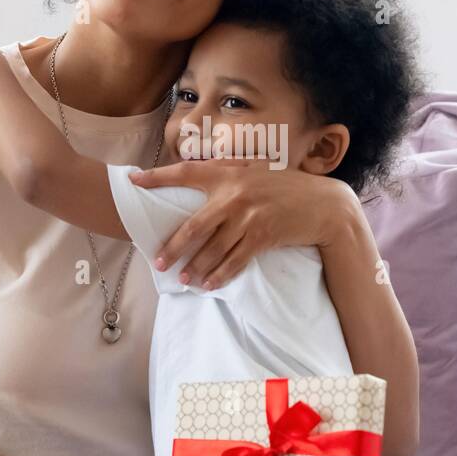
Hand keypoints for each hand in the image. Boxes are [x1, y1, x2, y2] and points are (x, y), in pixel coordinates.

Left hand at [127, 159, 358, 288]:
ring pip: (213, 248)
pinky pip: (235, 260)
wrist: (323, 204)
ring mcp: (249, 216)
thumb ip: (228, 174)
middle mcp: (235, 193)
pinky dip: (221, 275)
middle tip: (159, 261)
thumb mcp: (256, 171)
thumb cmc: (286, 186)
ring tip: (184, 279)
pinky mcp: (262, 236)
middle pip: (194, 225)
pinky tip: (210, 284)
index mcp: (229, 173)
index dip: (157, 177)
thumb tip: (198, 179)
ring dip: (197, 267)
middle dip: (174, 246)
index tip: (133, 181)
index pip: (185, 173)